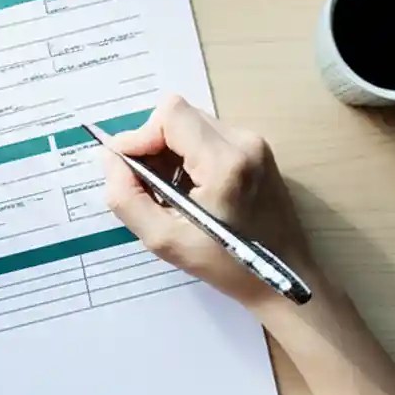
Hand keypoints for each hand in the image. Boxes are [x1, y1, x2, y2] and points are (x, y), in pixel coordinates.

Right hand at [102, 95, 315, 310]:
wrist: (284, 279)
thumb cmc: (226, 265)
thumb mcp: (163, 240)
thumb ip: (126, 196)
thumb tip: (110, 158)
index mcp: (224, 162)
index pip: (170, 114)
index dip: (139, 136)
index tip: (124, 167)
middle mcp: (244, 141)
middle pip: (181, 114)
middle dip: (154, 143)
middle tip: (146, 183)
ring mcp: (256, 144)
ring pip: (195, 123)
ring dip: (171, 149)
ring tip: (169, 189)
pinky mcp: (260, 152)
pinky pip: (211, 136)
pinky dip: (190, 154)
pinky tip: (191, 189)